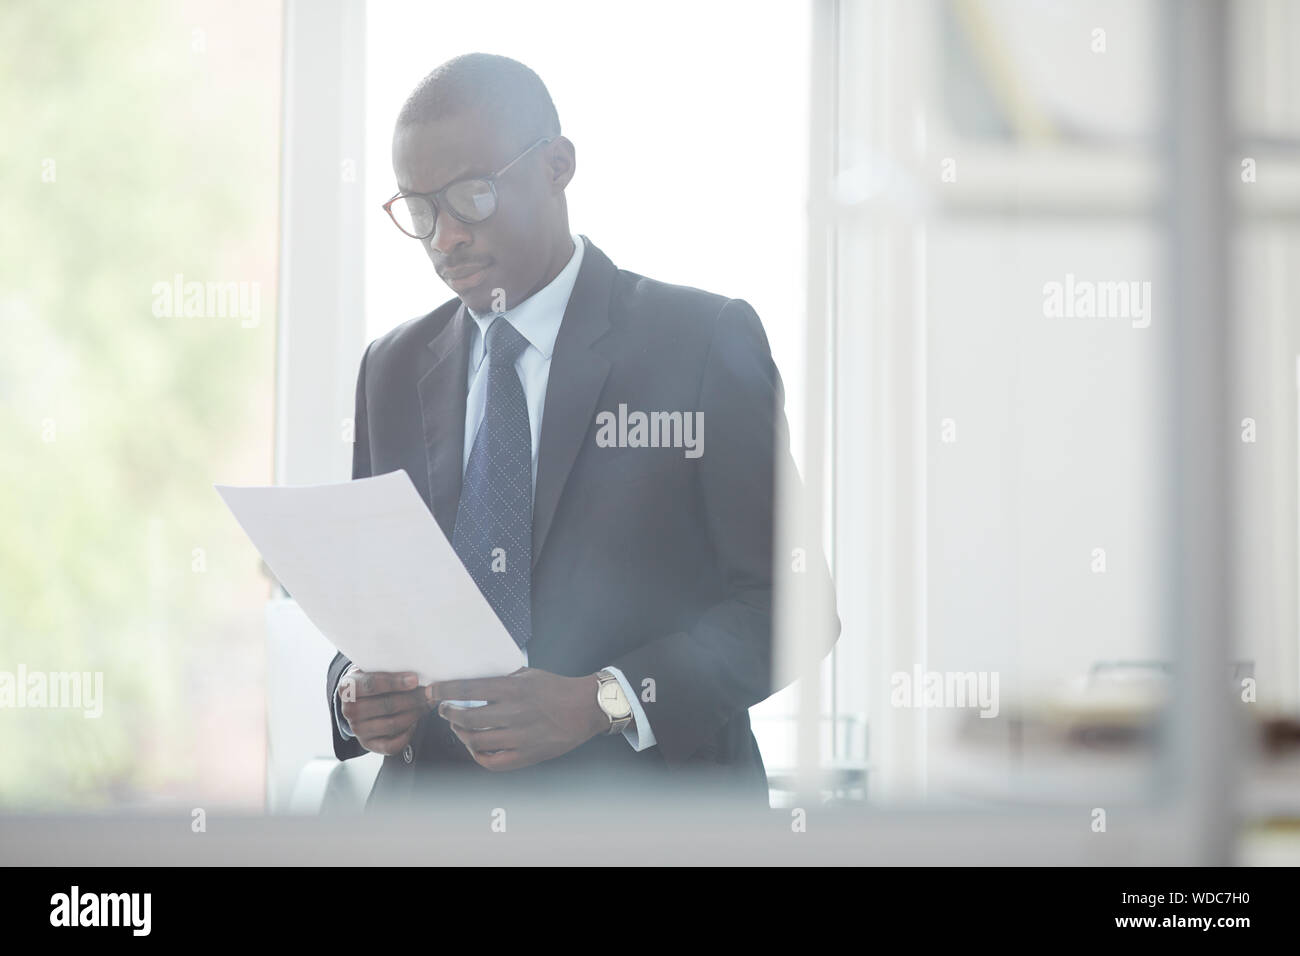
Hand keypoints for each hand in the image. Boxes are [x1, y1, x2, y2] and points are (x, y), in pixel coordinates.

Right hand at [338, 666, 431, 755]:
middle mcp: (349, 710)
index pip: (372, 684)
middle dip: (414, 698)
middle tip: (431, 692)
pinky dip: (408, 733)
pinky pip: (393, 745)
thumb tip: (419, 675)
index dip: (395, 683)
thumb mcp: (374, 669)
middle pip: (387, 705)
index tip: (415, 680)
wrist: (359, 700)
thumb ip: (390, 669)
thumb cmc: (372, 680)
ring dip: (416, 713)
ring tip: (428, 703)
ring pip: (393, 724)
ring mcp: (357, 729)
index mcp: (348, 687)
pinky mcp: (368, 744)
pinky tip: (415, 721)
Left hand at [426, 667, 607, 770]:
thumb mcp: (527, 674)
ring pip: (477, 741)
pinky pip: (493, 762)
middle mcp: (515, 712)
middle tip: (445, 710)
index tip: (433, 690)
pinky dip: (478, 755)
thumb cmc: (556, 689)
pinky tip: (476, 747)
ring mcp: (521, 737)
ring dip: (461, 734)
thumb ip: (501, 679)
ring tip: (459, 727)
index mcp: (514, 688)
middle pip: (468, 717)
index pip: (469, 688)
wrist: (585, 709)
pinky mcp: (527, 755)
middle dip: (449, 713)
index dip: (446, 690)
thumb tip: (472, 682)